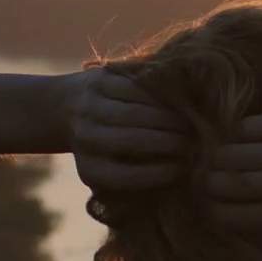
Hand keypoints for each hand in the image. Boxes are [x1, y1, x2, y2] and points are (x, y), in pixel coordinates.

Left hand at [64, 69, 187, 190]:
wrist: (68, 107)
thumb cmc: (104, 146)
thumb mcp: (111, 168)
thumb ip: (137, 176)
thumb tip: (178, 180)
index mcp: (89, 167)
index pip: (125, 176)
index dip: (158, 173)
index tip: (182, 170)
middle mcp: (86, 137)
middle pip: (132, 140)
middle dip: (169, 142)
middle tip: (193, 144)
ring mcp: (90, 106)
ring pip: (135, 113)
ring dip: (168, 118)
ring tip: (190, 123)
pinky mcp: (99, 81)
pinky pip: (135, 89)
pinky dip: (159, 97)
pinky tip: (176, 102)